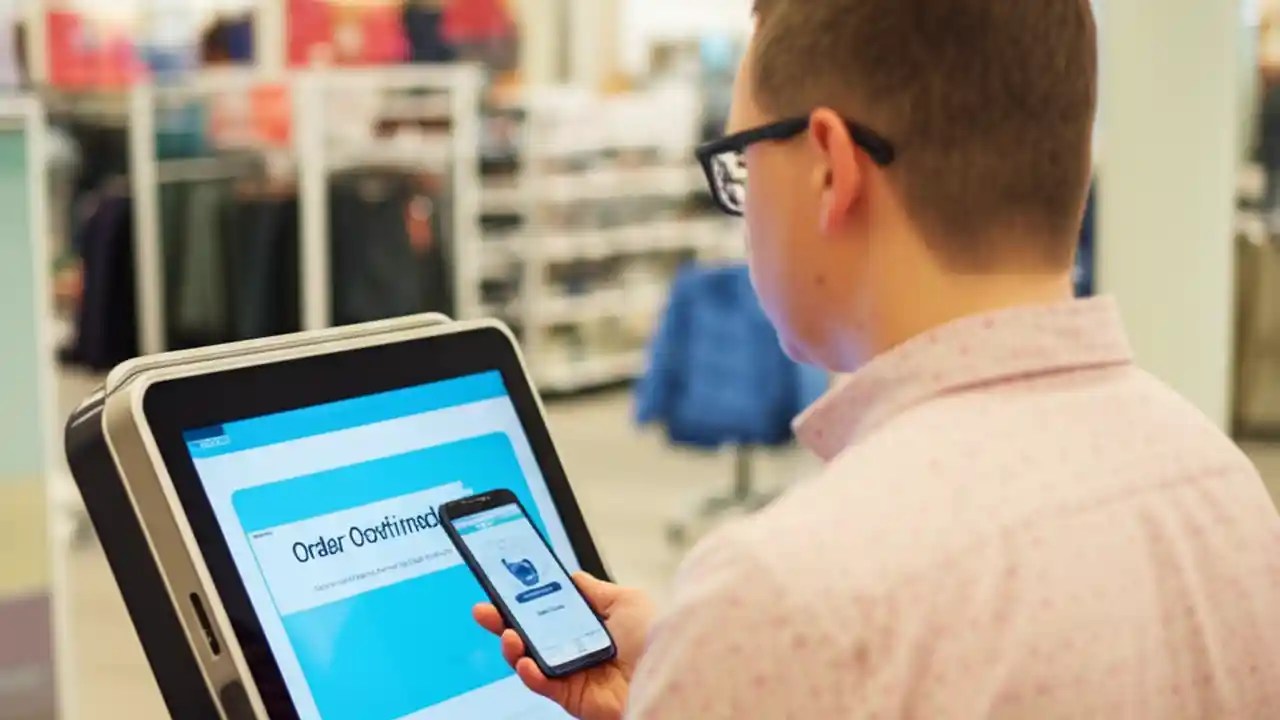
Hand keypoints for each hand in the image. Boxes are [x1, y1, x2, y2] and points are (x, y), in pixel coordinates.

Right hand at [473, 572, 653, 719]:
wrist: (671, 670)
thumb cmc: (656, 637)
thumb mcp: (625, 600)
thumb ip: (593, 590)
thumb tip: (571, 577)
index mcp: (586, 624)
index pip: (545, 610)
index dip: (521, 600)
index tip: (500, 586)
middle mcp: (574, 648)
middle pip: (529, 635)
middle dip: (502, 622)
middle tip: (483, 610)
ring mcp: (571, 673)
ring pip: (528, 660)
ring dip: (512, 647)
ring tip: (510, 636)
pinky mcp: (572, 696)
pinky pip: (542, 685)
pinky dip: (529, 673)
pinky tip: (525, 662)